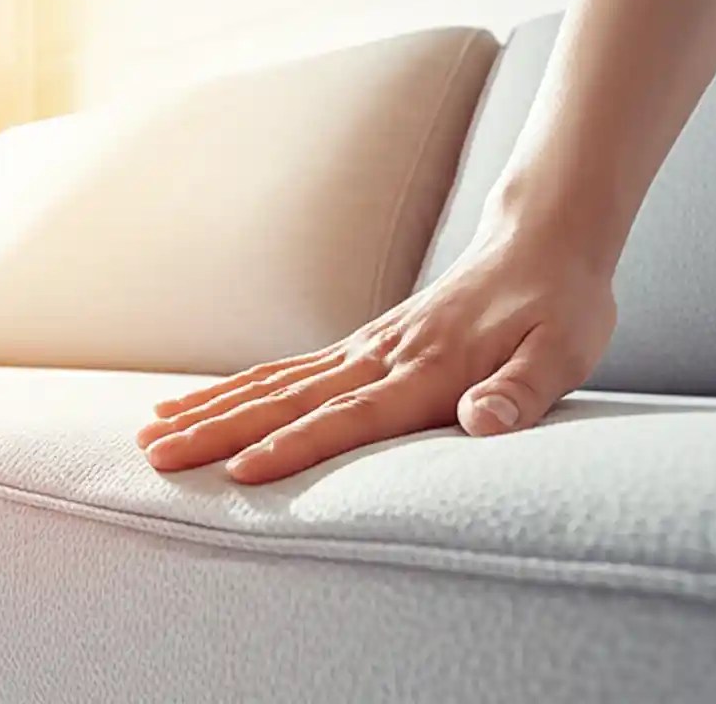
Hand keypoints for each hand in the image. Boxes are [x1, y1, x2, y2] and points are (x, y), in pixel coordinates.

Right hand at [136, 221, 616, 483]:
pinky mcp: (358, 346)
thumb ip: (521, 391)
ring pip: (271, 384)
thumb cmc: (559, 308)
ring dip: (210, 410)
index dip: (294, 447)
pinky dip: (235, 388)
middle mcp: (379, 358)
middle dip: (217, 432)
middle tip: (156, 458)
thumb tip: (483, 422)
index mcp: (426, 371)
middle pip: (285, 401)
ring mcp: (362, 348)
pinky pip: (284, 370)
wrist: (541, 244)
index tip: (240, 472)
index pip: (347, 418)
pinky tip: (202, 403)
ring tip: (152, 433)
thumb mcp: (563, 352)